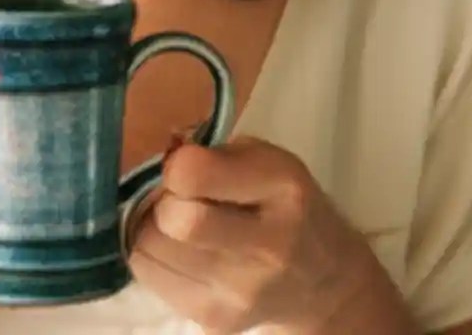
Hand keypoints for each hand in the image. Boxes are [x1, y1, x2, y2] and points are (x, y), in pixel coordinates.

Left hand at [128, 136, 416, 333]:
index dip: (177, 168)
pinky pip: (148, 277)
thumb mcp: (266, 160)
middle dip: (163, 204)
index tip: (187, 171)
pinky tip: (182, 254)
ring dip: (152, 231)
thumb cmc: (283, 205)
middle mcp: (270, 246)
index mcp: (283, 189)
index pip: (192, 174)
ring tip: (180, 228)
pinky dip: (153, 259)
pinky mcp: (216, 320)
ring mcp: (243, 292)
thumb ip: (214, 153)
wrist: (323, 280)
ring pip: (149, 249)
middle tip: (180, 202)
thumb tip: (161, 160)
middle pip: (174, 221)